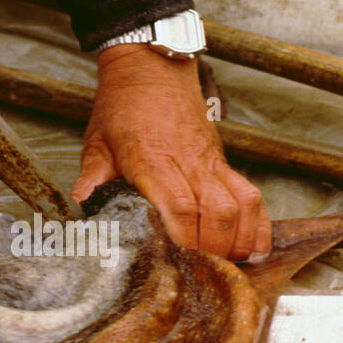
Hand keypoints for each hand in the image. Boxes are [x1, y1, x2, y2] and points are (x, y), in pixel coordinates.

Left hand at [72, 45, 271, 261]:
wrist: (152, 67)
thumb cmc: (123, 105)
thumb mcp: (97, 141)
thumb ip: (92, 177)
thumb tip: (83, 206)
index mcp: (152, 159)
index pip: (178, 205)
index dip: (184, 239)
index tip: (181, 265)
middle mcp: (187, 161)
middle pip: (215, 212)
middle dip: (214, 250)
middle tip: (203, 275)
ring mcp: (210, 161)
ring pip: (239, 204)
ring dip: (239, 241)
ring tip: (229, 267)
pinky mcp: (222, 161)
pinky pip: (250, 194)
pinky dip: (258, 224)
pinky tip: (255, 250)